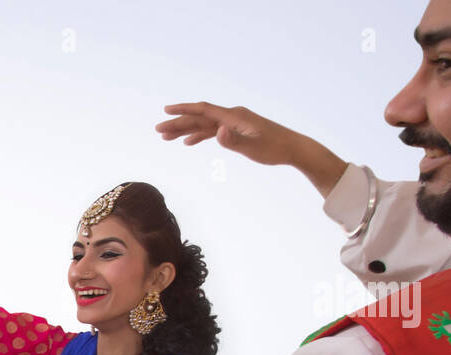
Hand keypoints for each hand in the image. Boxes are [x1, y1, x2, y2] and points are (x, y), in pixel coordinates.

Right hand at [155, 102, 301, 166]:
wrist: (292, 148)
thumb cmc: (274, 148)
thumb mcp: (253, 147)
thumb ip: (234, 140)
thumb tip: (218, 132)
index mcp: (234, 116)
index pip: (204, 110)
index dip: (184, 110)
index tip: (165, 111)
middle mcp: (232, 116)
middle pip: (200, 118)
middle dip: (178, 123)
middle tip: (158, 130)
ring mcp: (234, 123)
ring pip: (204, 125)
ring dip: (185, 130)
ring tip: (166, 137)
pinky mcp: (236, 131)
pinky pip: (212, 131)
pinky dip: (199, 135)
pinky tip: (188, 142)